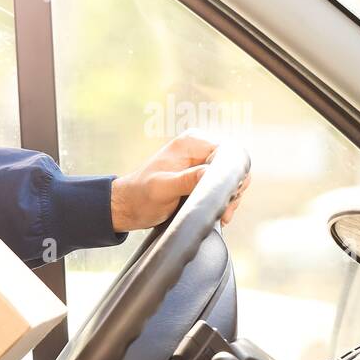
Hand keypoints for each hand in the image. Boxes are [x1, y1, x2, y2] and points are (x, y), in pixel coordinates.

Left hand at [110, 132, 250, 232]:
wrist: (126, 208)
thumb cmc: (139, 197)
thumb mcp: (163, 189)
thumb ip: (187, 179)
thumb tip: (213, 174)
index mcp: (192, 142)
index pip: (230, 153)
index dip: (233, 177)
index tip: (226, 198)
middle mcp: (200, 148)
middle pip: (233, 167)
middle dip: (232, 190)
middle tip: (224, 213)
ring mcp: (201, 162)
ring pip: (230, 178)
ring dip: (228, 198)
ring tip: (221, 217)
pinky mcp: (200, 176)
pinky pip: (221, 186)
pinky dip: (222, 200)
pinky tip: (218, 215)